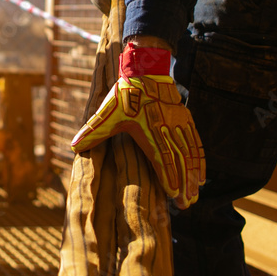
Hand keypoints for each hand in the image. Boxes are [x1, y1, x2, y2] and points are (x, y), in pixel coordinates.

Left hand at [70, 45, 204, 208]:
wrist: (146, 71)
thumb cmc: (125, 94)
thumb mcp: (106, 113)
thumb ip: (93, 132)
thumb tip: (74, 147)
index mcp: (150, 130)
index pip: (162, 158)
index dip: (169, 177)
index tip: (173, 196)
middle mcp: (168, 129)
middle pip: (180, 161)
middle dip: (184, 185)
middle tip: (187, 205)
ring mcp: (180, 125)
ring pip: (191, 155)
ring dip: (194, 177)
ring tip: (195, 196)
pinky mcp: (187, 121)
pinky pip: (197, 144)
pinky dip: (201, 162)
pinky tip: (202, 177)